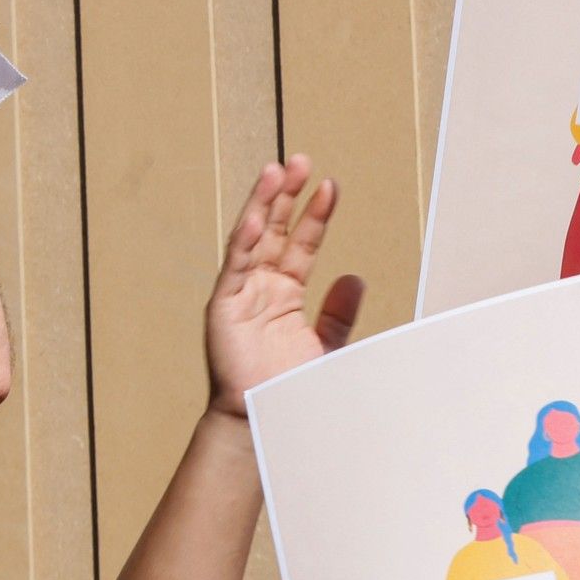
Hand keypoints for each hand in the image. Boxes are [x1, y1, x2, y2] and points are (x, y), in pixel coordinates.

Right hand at [205, 156, 364, 418]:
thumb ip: (339, 312)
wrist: (269, 419)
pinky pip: (235, 268)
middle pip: (274, 230)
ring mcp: (241, 293)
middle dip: (286, 196)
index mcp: (285, 293)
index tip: (329, 186)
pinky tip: (255, 218)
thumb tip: (355, 276)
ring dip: (263, 205)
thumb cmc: (293, 388)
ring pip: (252, 239)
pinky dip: (244, 243)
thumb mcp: (326, 344)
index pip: (300, 243)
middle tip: (299, 161)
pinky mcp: (224, 306)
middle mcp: (261, 286)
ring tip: (275, 171)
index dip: (314, 215)